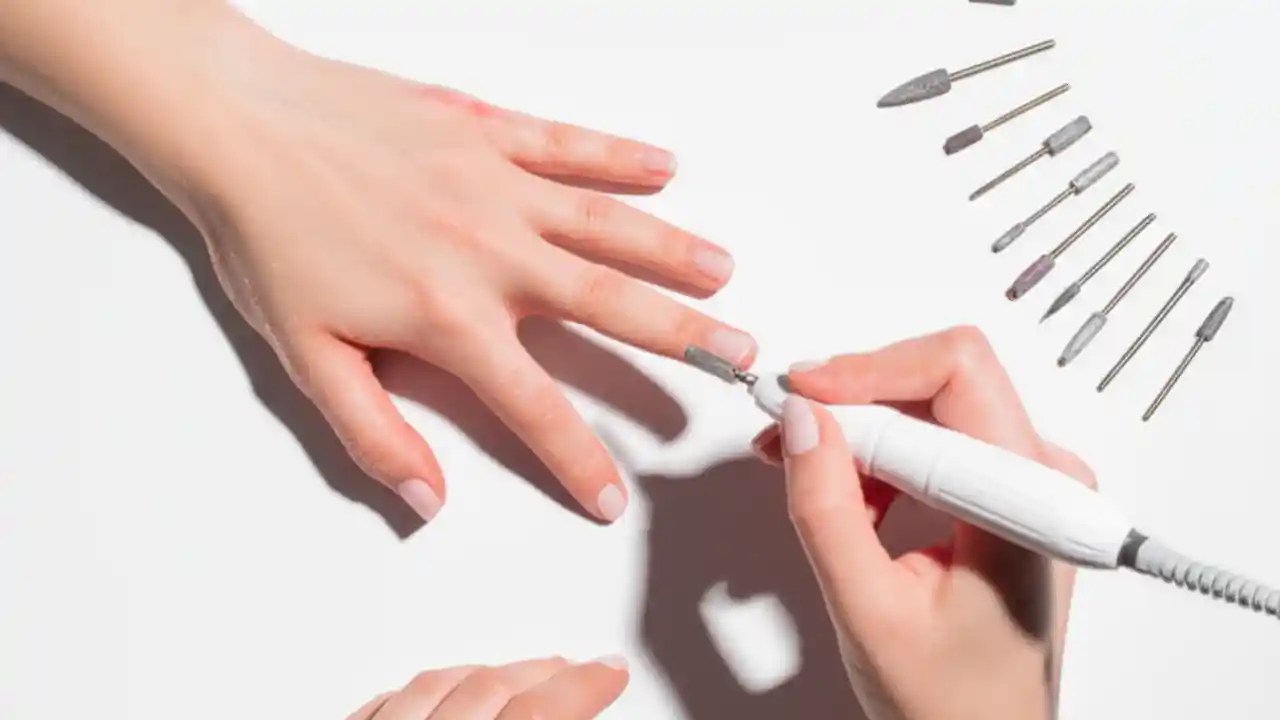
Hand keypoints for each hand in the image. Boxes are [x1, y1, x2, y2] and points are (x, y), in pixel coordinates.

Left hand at [145, 20, 755, 523]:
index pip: (536, 406)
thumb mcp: (306, 355)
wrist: (243, 128)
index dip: (581, 460)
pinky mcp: (488, 130)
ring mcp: (497, 185)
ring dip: (673, 254)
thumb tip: (426, 497)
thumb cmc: (269, 238)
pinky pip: (572, 146)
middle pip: (610, 307)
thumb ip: (374, 432)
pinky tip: (665, 170)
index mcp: (450, 318)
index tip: (616, 493)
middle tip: (738, 358)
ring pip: (609, 227)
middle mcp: (492, 253)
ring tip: (724, 276)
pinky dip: (622, 158)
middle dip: (683, 340)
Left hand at [347, 656, 628, 719]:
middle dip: (543, 673)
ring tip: (519, 674)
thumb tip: (573, 710)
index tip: (609, 670)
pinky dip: (423, 692)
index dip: (584, 686)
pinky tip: (441, 688)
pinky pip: (382, 704)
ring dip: (486, 674)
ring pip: (433, 686)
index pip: (539, 714)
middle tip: (577, 669)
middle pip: (489, 690)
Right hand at [751, 328, 1094, 719]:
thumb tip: (802, 420)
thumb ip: (828, 509)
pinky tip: (844, 490)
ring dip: (859, 426)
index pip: (956, 373)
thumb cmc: (952, 703)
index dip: (868, 370)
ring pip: (931, 403)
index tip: (802, 392)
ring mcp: (1024, 482)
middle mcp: (1041, 477)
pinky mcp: (1000, 492)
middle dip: (853, 397)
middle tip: (785, 426)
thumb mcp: (868, 609)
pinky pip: (934, 438)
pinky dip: (878, 453)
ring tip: (805, 466)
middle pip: (940, 379)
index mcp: (1026, 502)